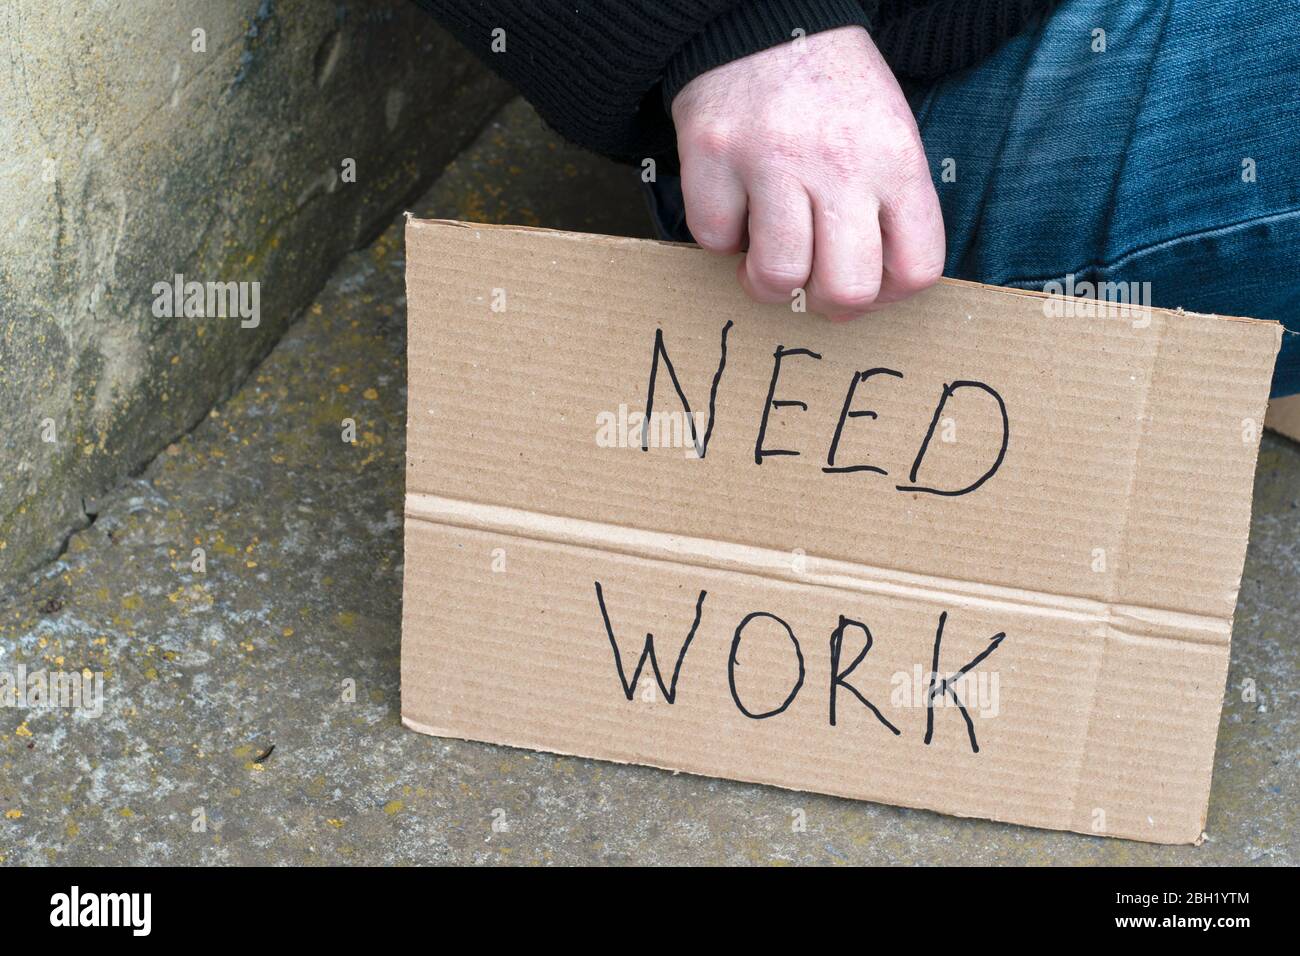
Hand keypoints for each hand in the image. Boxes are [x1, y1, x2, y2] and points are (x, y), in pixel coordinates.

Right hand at [671, 26, 944, 318]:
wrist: (764, 17)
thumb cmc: (830, 91)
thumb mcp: (889, 134)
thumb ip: (889, 206)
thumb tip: (867, 290)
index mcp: (896, 159)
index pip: (916, 269)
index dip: (888, 297)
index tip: (864, 287)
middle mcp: (840, 162)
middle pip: (846, 290)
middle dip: (824, 304)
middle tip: (809, 283)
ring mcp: (772, 158)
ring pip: (776, 276)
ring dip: (767, 281)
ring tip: (763, 254)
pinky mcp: (713, 154)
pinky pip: (714, 239)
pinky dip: (720, 236)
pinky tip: (734, 206)